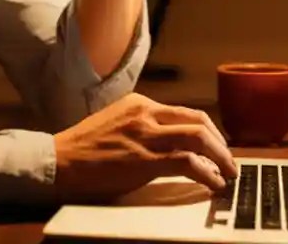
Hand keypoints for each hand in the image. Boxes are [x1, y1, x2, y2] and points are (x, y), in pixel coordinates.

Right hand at [53, 93, 238, 202]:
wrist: (58, 160)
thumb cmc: (83, 149)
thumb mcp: (116, 123)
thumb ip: (141, 127)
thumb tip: (169, 143)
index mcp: (140, 104)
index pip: (185, 112)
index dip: (207, 130)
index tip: (216, 145)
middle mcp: (146, 113)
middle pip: (198, 120)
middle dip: (220, 142)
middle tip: (228, 159)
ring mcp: (147, 135)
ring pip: (199, 138)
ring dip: (220, 157)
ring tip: (228, 172)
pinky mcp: (146, 159)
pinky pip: (188, 163)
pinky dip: (207, 174)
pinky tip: (213, 183)